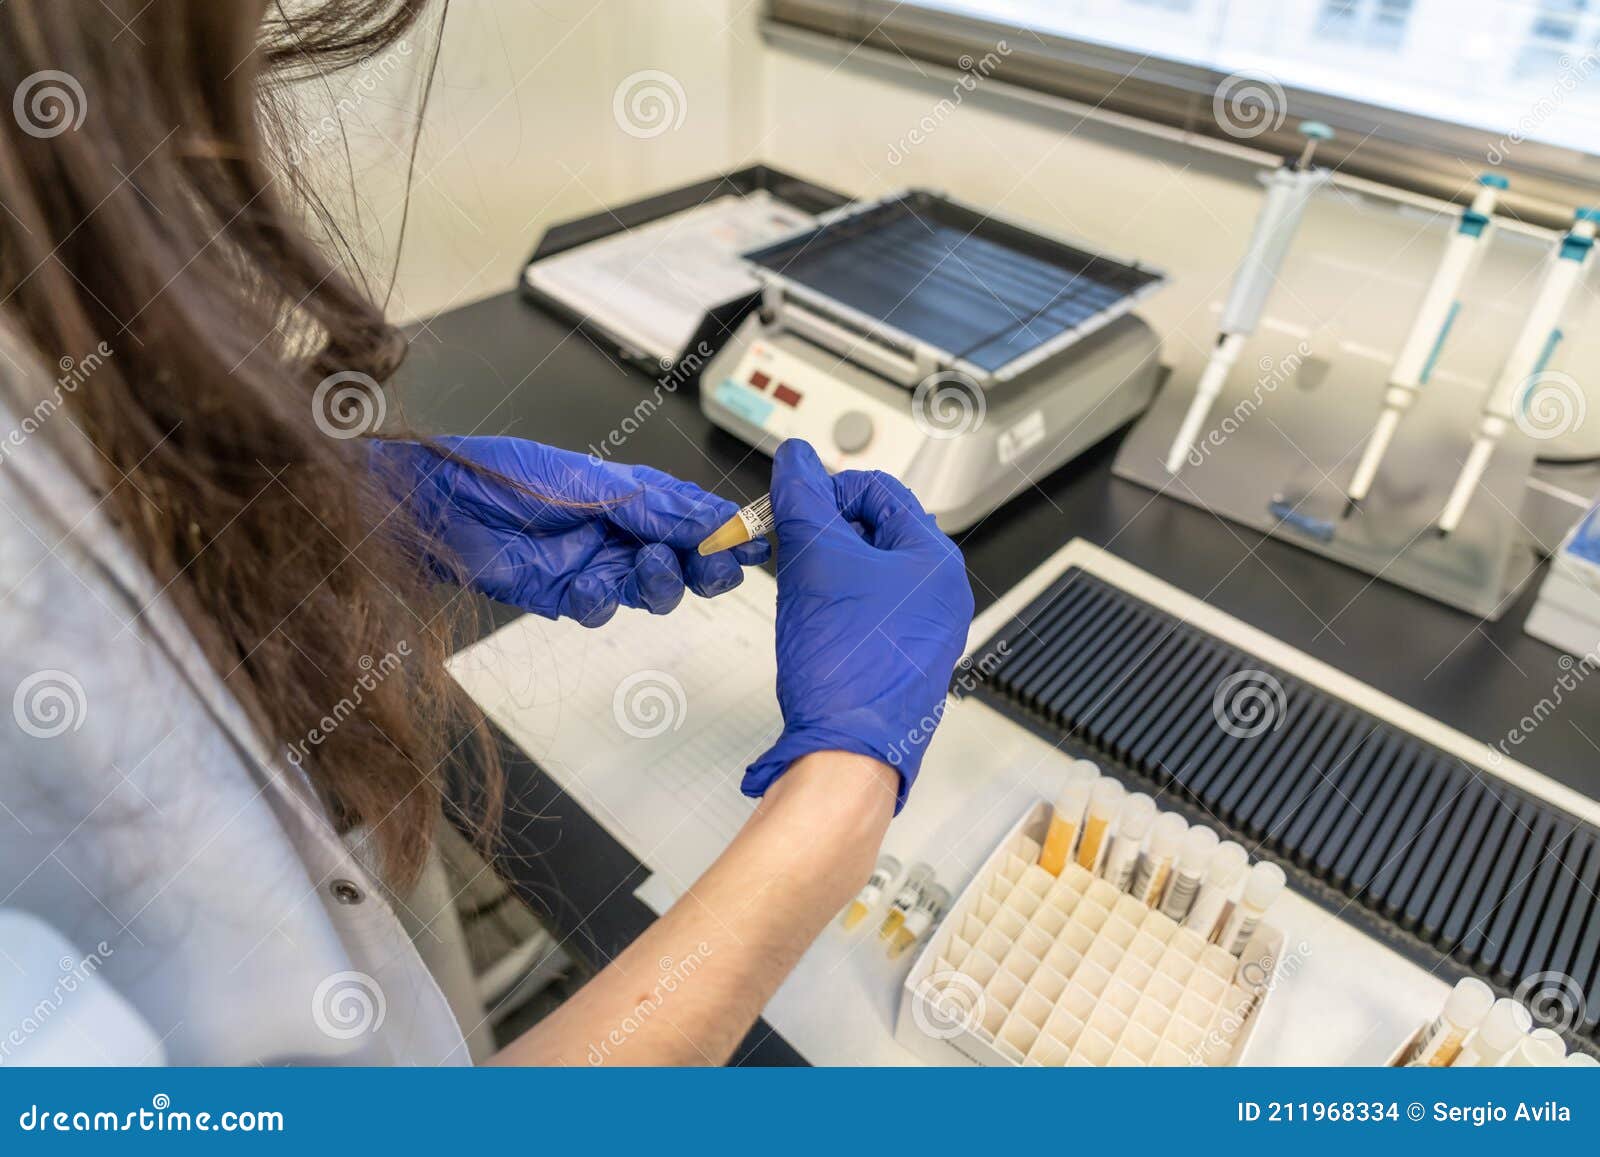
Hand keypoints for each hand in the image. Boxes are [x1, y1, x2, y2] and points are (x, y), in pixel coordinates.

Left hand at [371, 437, 769, 625]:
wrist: (436, 503)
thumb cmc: (504, 474)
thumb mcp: (592, 482)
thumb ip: (654, 508)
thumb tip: (713, 520)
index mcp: (633, 495)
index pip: (696, 515)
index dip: (728, 530)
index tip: (758, 539)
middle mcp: (620, 532)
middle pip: (686, 561)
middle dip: (708, 566)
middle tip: (716, 564)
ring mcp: (594, 565)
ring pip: (651, 591)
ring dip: (660, 582)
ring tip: (650, 564)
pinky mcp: (563, 596)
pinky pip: (600, 608)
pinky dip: (601, 600)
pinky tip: (589, 584)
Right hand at [744, 440, 972, 811]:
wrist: (847, 755)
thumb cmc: (847, 670)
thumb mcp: (814, 561)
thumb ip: (802, 500)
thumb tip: (795, 459)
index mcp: (935, 562)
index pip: (880, 490)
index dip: (828, 488)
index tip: (790, 504)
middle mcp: (940, 596)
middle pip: (875, 531)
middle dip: (825, 532)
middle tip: (787, 543)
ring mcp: (924, 634)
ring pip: (868, 574)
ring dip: (826, 570)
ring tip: (797, 587)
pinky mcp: (901, 664)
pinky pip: (867, 615)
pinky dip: (834, 608)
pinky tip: (811, 625)